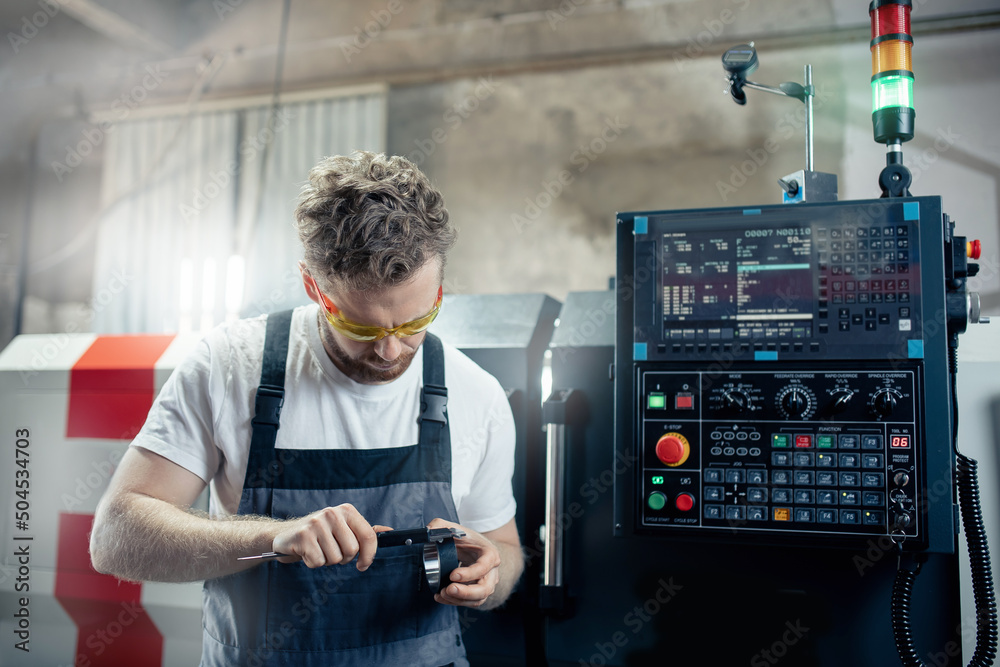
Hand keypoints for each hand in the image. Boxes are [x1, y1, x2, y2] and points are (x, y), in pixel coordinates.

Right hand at [272, 504, 389, 570]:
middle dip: (343, 558)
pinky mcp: (303, 536)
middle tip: (332, 551)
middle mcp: (332, 513)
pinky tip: (307, 553)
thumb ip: (364, 531)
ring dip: (327, 561)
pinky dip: (313, 563)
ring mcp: (316, 523)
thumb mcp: (344, 528)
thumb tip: (389, 531)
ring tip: (318, 550)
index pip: (369, 535)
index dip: (369, 555)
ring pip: (335, 558)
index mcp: (346, 511)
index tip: (363, 565)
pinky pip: (318, 562)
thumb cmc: (320, 535)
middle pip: (352, 550)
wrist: (287, 535)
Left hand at [427, 518, 500, 607]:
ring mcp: (487, 583)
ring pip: (478, 599)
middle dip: (465, 593)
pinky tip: (442, 596)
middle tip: (447, 589)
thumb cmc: (464, 538)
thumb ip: (439, 526)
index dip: (469, 574)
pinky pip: (470, 603)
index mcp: (490, 554)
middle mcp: (492, 571)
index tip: (452, 575)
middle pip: (485, 589)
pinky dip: (456, 602)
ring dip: (459, 600)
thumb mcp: (452, 527)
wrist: (472, 546)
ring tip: (442, 593)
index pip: (484, 567)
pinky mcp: (478, 592)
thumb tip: (427, 531)